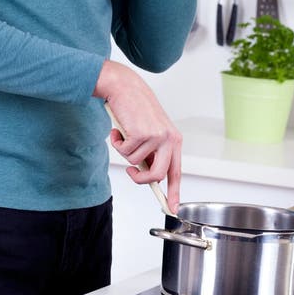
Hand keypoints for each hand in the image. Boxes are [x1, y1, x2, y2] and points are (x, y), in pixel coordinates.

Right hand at [94, 60, 181, 212]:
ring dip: (124, 151)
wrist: (125, 86)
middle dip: (140, 179)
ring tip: (124, 134)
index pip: (176, 171)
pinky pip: (124, 152)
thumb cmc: (136, 108)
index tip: (172, 208)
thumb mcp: (150, 131)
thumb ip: (152, 152)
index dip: (174, 192)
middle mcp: (169, 139)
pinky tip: (119, 129)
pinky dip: (117, 143)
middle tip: (131, 172)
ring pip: (135, 163)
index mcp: (174, 139)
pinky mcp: (141, 134)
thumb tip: (147, 176)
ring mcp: (156, 137)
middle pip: (156, 175)